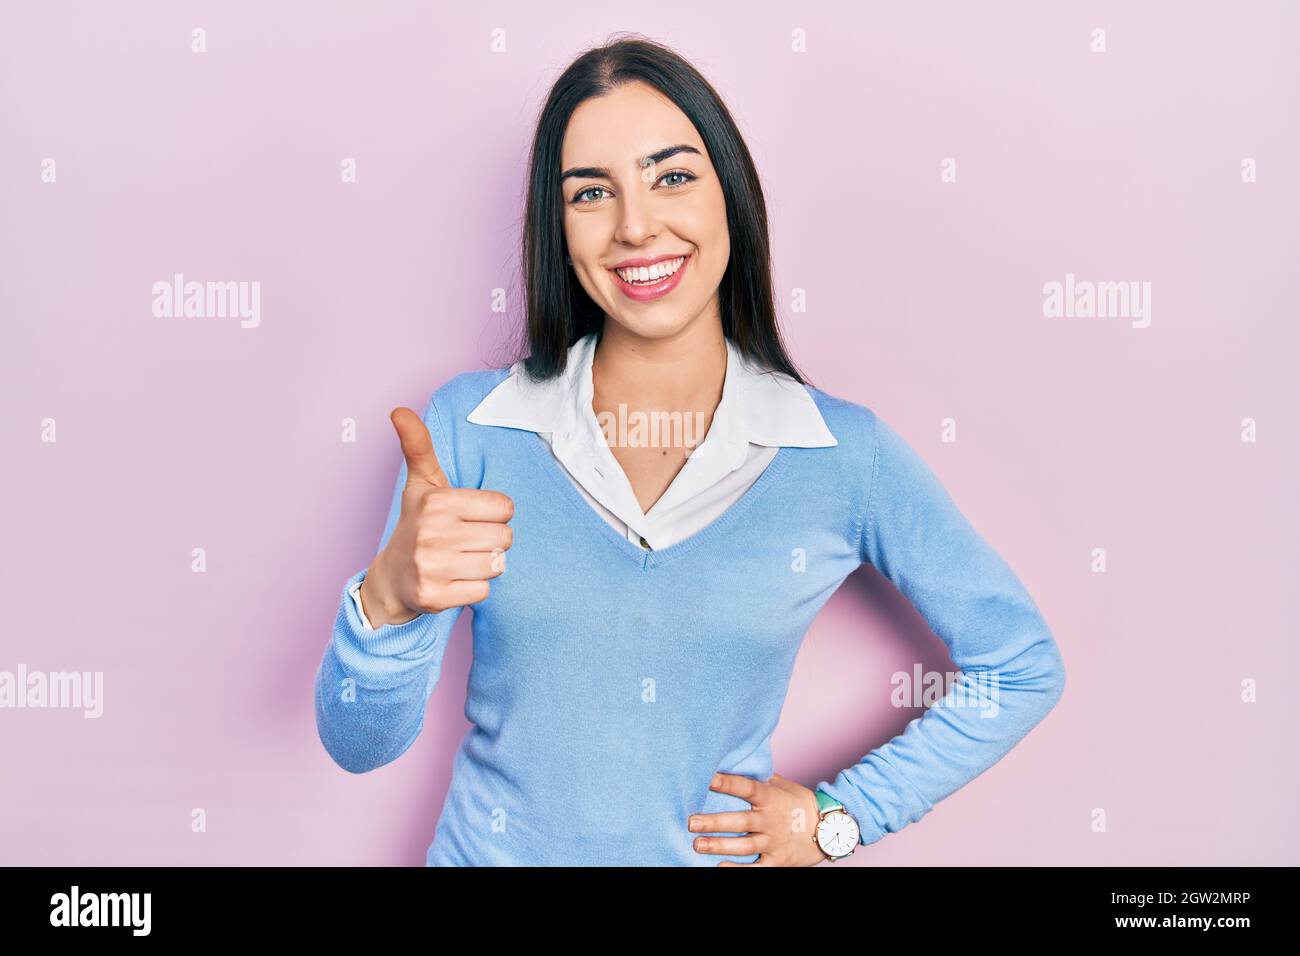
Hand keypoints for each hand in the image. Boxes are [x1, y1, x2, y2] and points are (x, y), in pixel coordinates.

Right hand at [359, 406, 514, 625]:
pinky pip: (483, 592)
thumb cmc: (417, 525)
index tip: (470, 517)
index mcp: (437, 501)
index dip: (494, 514)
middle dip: (491, 540)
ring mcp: (432, 567)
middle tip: (465, 541)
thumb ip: (419, 445)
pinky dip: (474, 589)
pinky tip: (454, 580)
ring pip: (497, 565)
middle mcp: (433, 533)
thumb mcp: (421, 483)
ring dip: (485, 565)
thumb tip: (399, 411)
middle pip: (505, 537)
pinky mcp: (434, 597)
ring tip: (460, 560)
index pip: (505, 507)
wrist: (391, 578)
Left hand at [687, 771, 830, 865]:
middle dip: (715, 822)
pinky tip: (719, 868)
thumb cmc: (801, 803)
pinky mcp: (778, 862)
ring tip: (698, 845)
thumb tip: (736, 761)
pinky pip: (756, 868)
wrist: (830, 829)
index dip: (728, 783)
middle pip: (740, 820)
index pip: (747, 787)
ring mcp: (774, 842)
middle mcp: (771, 820)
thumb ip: (760, 777)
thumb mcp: (783, 785)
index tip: (708, 778)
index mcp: (771, 798)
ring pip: (744, 845)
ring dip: (720, 846)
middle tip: (692, 822)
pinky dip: (738, 870)